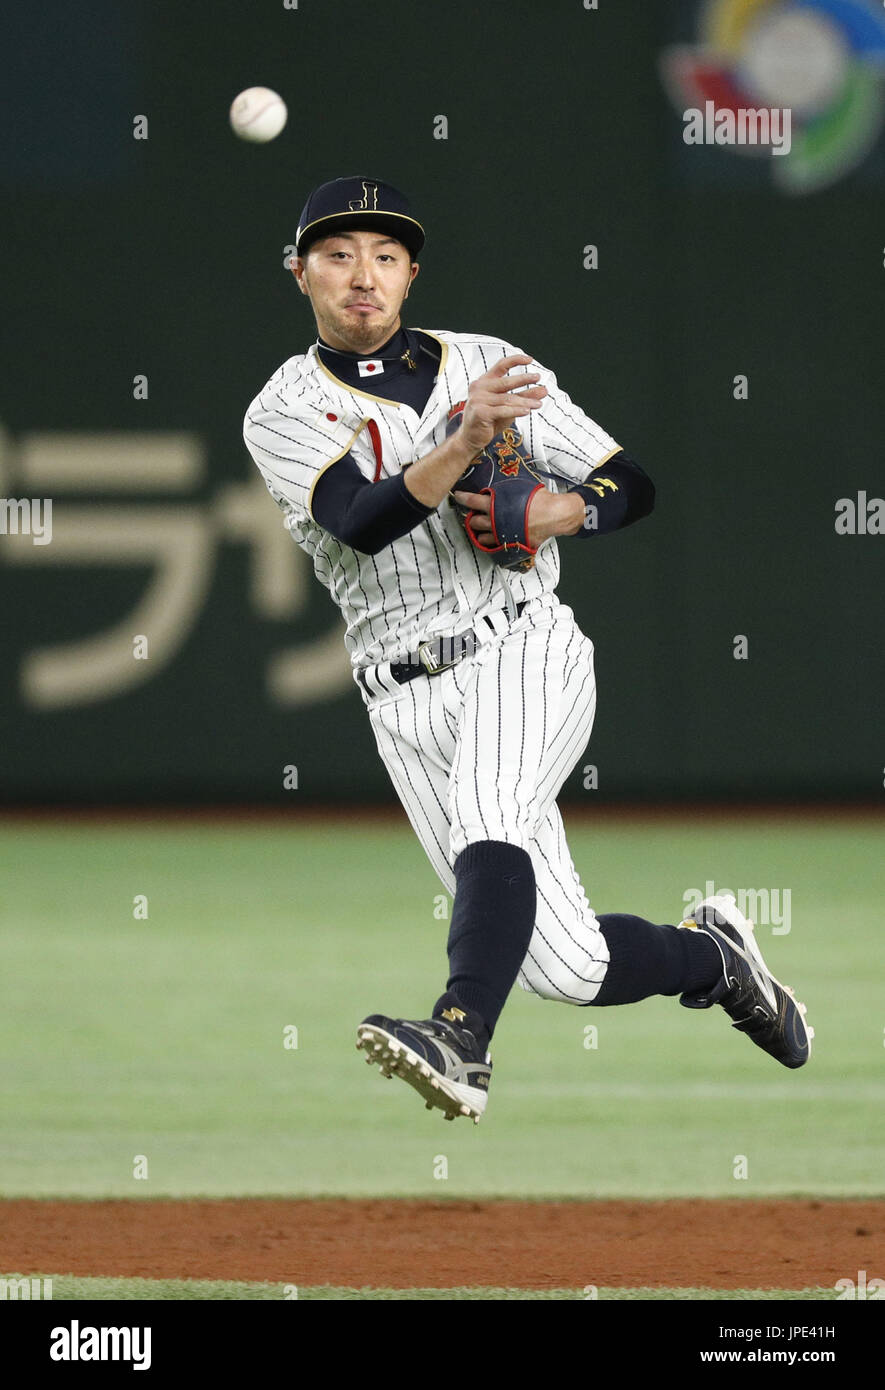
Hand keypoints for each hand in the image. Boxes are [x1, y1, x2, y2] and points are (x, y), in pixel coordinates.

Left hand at [452, 487, 585, 548]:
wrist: (554, 515)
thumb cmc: (539, 499)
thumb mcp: (520, 487)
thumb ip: (505, 489)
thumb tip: (499, 484)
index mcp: (495, 505)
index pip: (472, 501)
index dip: (463, 498)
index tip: (458, 496)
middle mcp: (495, 521)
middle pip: (473, 522)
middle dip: (471, 518)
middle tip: (472, 514)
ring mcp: (502, 535)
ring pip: (481, 537)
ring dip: (479, 532)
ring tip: (481, 528)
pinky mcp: (510, 544)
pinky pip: (494, 546)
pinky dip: (491, 542)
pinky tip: (492, 538)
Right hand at [455, 353, 546, 460]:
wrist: (471, 437)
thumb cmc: (488, 420)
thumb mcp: (508, 406)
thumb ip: (523, 396)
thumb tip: (542, 390)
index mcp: (484, 382)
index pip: (500, 366)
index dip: (515, 360)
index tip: (529, 360)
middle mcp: (479, 388)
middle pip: (506, 382)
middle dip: (524, 379)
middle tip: (538, 377)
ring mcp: (478, 400)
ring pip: (507, 399)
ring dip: (525, 401)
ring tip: (538, 403)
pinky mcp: (480, 413)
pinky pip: (503, 410)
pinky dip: (516, 411)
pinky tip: (527, 411)